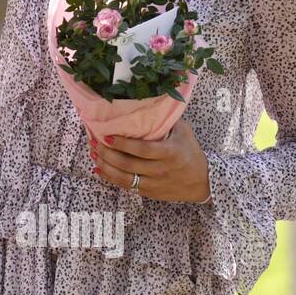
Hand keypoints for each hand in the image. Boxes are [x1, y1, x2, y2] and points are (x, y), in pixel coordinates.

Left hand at [88, 118, 210, 201]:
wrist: (202, 181)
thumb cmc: (190, 151)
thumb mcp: (184, 132)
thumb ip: (166, 120)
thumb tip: (147, 101)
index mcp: (169, 153)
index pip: (142, 149)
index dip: (123, 144)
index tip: (107, 136)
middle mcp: (160, 170)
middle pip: (128, 164)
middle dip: (107, 154)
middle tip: (94, 144)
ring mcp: (154, 183)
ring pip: (124, 178)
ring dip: (106, 167)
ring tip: (93, 156)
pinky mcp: (149, 193)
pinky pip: (126, 186)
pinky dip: (111, 178)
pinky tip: (99, 169)